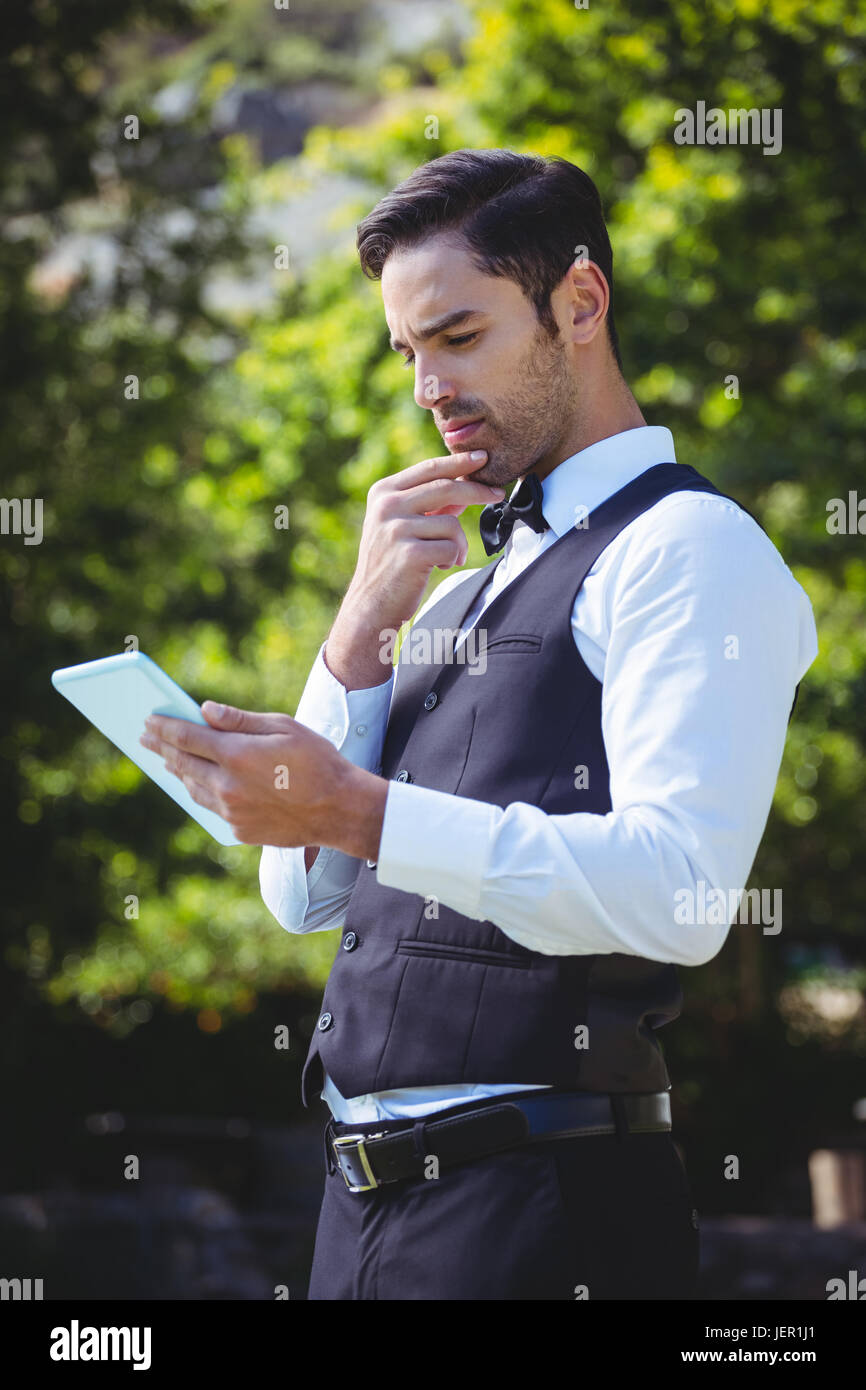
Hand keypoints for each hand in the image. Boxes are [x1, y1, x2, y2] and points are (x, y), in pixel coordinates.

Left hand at [138, 701, 386, 854]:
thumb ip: (240, 720)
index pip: (187, 737)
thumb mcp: (283, 727)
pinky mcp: (239, 830)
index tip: (148, 720)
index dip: (164, 727)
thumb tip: (205, 710)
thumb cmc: (317, 760)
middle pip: (182, 763)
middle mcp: (227, 785)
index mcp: (237, 755)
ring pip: (193, 788)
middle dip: (161, 748)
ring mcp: (232, 812)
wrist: (339, 809)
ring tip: (168, 760)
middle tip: (145, 738)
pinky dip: (202, 792)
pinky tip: (198, 784)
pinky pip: (212, 808)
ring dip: (178, 772)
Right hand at [348, 449, 503, 630]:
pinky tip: (436, 568)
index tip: (484, 457)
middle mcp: (386, 506)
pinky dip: (452, 559)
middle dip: (478, 490)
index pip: (429, 469)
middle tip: (498, 494)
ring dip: (458, 544)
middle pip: (446, 487)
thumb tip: (465, 481)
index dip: (460, 462)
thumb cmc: (392, 563)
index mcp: (383, 492)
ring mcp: (396, 529)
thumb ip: (430, 503)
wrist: (371, 603)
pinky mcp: (409, 554)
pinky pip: (451, 548)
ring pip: (451, 524)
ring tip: (445, 558)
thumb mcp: (403, 524)